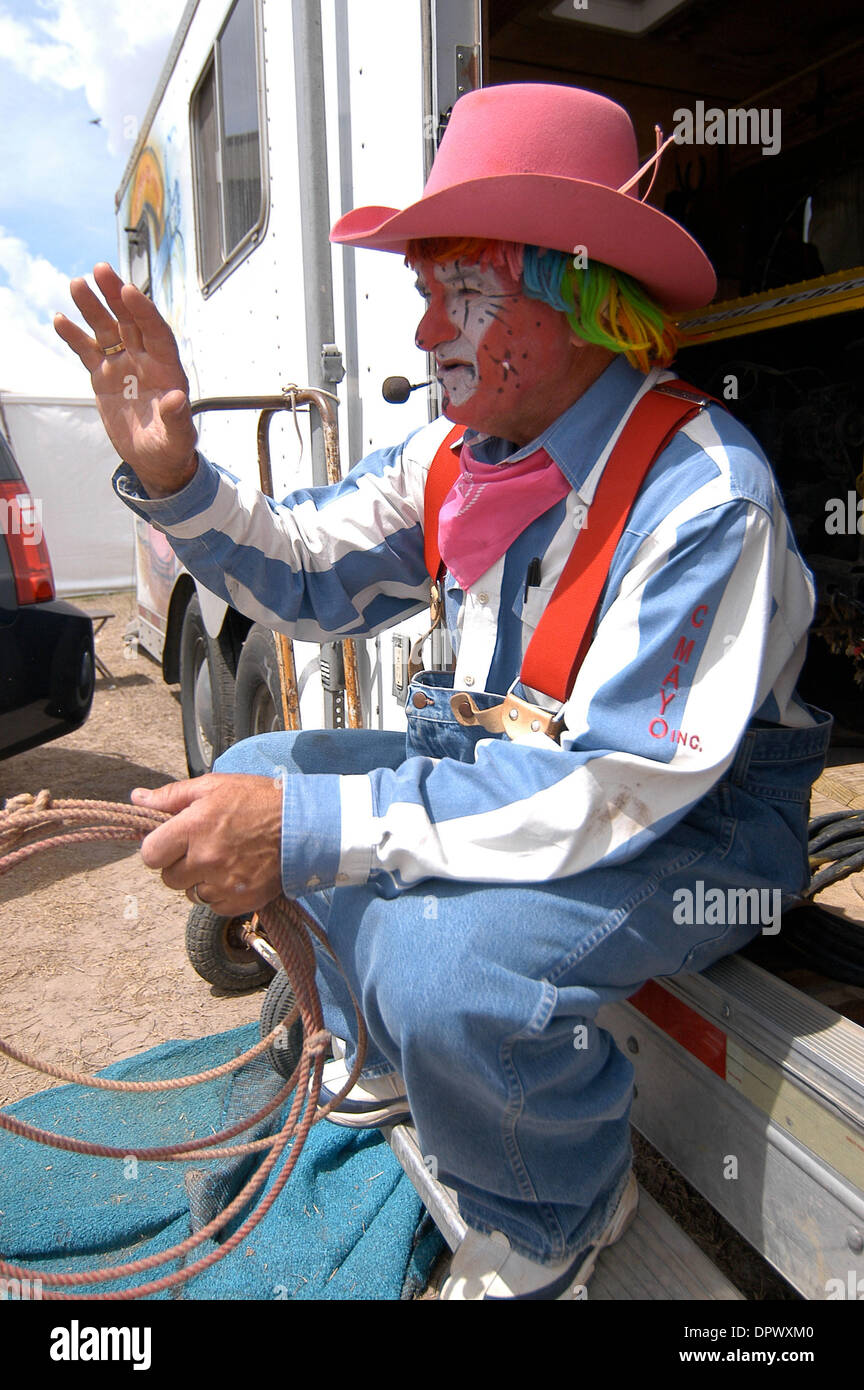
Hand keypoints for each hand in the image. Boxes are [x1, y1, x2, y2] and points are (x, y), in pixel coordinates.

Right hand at [53, 263, 198, 497]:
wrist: (154, 459)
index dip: (144, 311)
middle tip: (101, 270)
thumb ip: (176, 418)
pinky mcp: (104, 376)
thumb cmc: (171, 447)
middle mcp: (145, 360)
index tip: (129, 290)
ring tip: (77, 284)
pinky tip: (61, 319)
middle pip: (130, 321)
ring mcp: (123, 366)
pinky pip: (88, 351)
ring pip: (107, 330)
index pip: (156, 332)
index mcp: (167, 369)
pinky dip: (75, 336)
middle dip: (115, 296)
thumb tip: (177, 399)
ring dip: (93, 308)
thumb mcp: (177, 437)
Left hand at [132, 774, 283, 916]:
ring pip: (190, 893)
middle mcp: (205, 859)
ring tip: (223, 859)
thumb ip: (171, 796)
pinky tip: (236, 872)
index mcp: (193, 828)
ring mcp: (222, 883)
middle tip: (202, 848)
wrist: (303, 826)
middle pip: (168, 878)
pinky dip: (220, 893)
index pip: (149, 854)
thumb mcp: (213, 786)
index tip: (172, 842)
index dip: (158, 848)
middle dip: (179, 864)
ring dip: (200, 880)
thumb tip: (138, 798)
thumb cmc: (258, 801)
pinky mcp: (239, 901)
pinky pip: (213, 905)